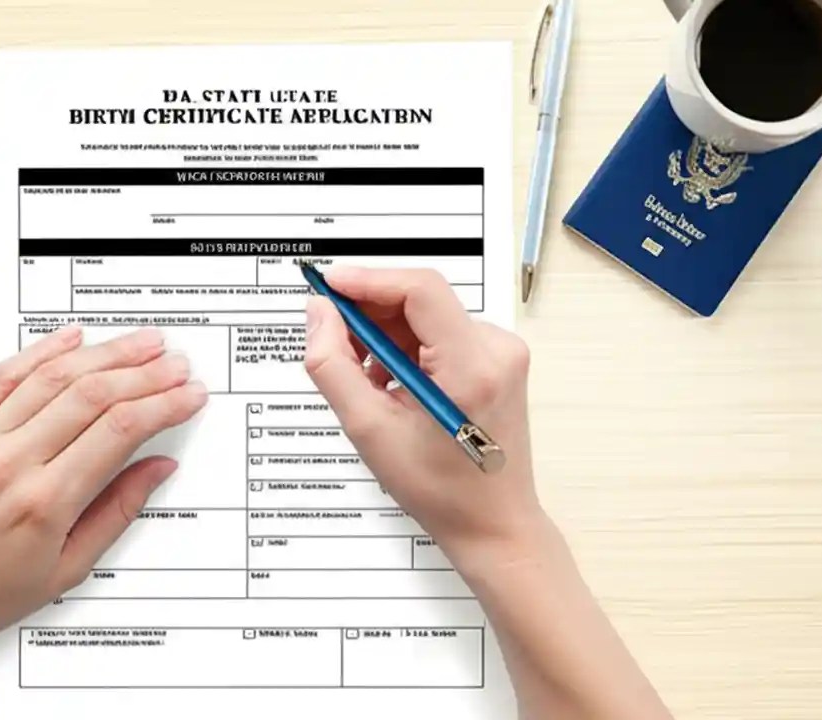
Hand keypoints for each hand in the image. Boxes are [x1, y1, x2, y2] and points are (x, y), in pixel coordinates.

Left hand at [0, 327, 206, 662]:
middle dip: (145, 373)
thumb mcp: (64, 571)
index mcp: (44, 503)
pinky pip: (2, 377)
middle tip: (175, 363)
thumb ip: (116, 512)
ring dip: (105, 354)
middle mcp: (10, 463)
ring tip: (140, 343)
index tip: (188, 395)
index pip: (120, 431)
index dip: (164, 404)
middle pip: (93, 395)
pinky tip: (72, 339)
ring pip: (53, 376)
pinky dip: (41, 352)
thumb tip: (157, 469)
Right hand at [303, 267, 542, 582]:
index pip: (419, 290)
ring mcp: (502, 354)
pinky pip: (442, 335)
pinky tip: (396, 388)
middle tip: (335, 345)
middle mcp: (496, 350)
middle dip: (371, 316)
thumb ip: (333, 365)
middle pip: (420, 301)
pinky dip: (409, 351)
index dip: (368, 281)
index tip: (330, 286)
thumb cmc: (442, 491)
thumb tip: (319, 315)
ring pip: (427, 318)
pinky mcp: (498, 361)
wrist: (492, 524)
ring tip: (371, 385)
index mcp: (472, 367)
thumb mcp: (369, 429)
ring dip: (389, 338)